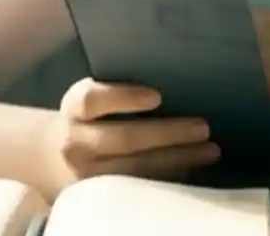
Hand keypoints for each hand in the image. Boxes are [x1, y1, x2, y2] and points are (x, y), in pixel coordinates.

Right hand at [42, 77, 219, 195]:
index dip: (124, 98)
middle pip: (123, 138)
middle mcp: (76, 142)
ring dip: (177, 159)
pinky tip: (194, 165)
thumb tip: (177, 75)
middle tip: (203, 127)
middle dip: (167, 134)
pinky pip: (140, 186)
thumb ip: (122, 84)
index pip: (93, 101)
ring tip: (209, 150)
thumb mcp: (96, 93)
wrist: (60, 152)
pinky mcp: (102, 194)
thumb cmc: (94, 114)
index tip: (157, 97)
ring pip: (135, 168)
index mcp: (75, 107)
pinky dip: (171, 175)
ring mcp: (87, 173)